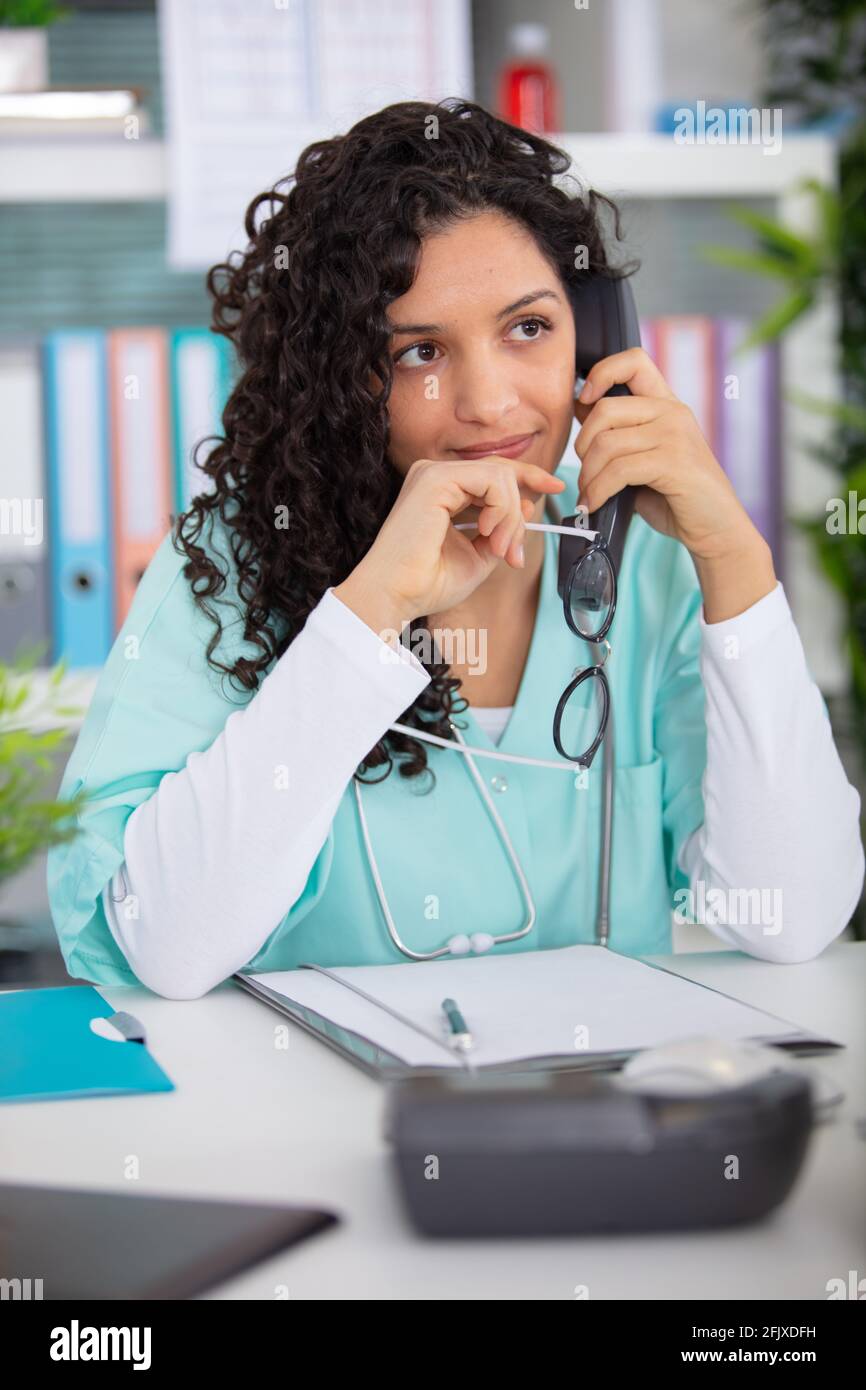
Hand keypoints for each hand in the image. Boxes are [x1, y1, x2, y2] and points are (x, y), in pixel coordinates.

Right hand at [333, 456, 564, 633]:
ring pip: (501, 477)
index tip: (555, 488)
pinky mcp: (436, 479)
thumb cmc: (428, 583)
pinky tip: (488, 533)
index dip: (528, 476)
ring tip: (499, 549)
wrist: (398, 596)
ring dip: (510, 517)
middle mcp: (435, 476)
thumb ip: (502, 530)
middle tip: (512, 553)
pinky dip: (501, 509)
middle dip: (518, 512)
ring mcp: (434, 473)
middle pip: (501, 472)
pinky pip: (492, 480)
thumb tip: (527, 507)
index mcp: (441, 491)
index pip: (493, 473)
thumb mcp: (478, 556)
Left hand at [573, 347, 776, 620]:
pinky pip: (618, 470)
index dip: (601, 372)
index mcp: (666, 405)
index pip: (632, 361)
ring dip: (589, 475)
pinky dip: (598, 490)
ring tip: (589, 494)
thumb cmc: (676, 497)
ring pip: (607, 443)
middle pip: (605, 409)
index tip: (584, 400)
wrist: (716, 528)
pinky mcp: (674, 463)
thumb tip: (580, 408)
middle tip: (585, 472)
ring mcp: (675, 435)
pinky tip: (595, 503)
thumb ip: (618, 435)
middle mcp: (672, 413)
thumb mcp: (642, 458)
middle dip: (582, 445)